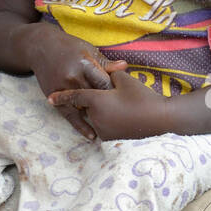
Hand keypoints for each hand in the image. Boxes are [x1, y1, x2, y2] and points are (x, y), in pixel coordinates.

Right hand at [17, 24, 126, 135]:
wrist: (41, 47)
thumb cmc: (69, 47)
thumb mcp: (88, 50)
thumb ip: (105, 62)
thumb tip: (125, 66)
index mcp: (84, 64)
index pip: (105, 83)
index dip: (116, 93)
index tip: (127, 102)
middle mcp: (73, 77)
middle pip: (96, 97)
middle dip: (108, 106)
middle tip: (123, 117)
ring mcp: (63, 88)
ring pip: (84, 108)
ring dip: (97, 117)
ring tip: (113, 129)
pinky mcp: (54, 97)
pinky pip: (70, 115)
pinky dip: (81, 126)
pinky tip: (92, 136)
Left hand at [48, 68, 169, 140]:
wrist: (161, 120)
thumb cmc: (142, 97)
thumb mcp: (125, 80)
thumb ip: (109, 75)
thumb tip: (103, 72)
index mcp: (96, 101)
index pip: (74, 97)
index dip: (62, 97)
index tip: (49, 98)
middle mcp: (95, 117)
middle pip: (87, 106)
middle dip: (92, 99)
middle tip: (109, 94)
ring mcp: (103, 130)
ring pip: (95, 116)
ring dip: (100, 110)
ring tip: (120, 105)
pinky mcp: (111, 138)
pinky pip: (103, 126)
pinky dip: (107, 120)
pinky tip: (122, 115)